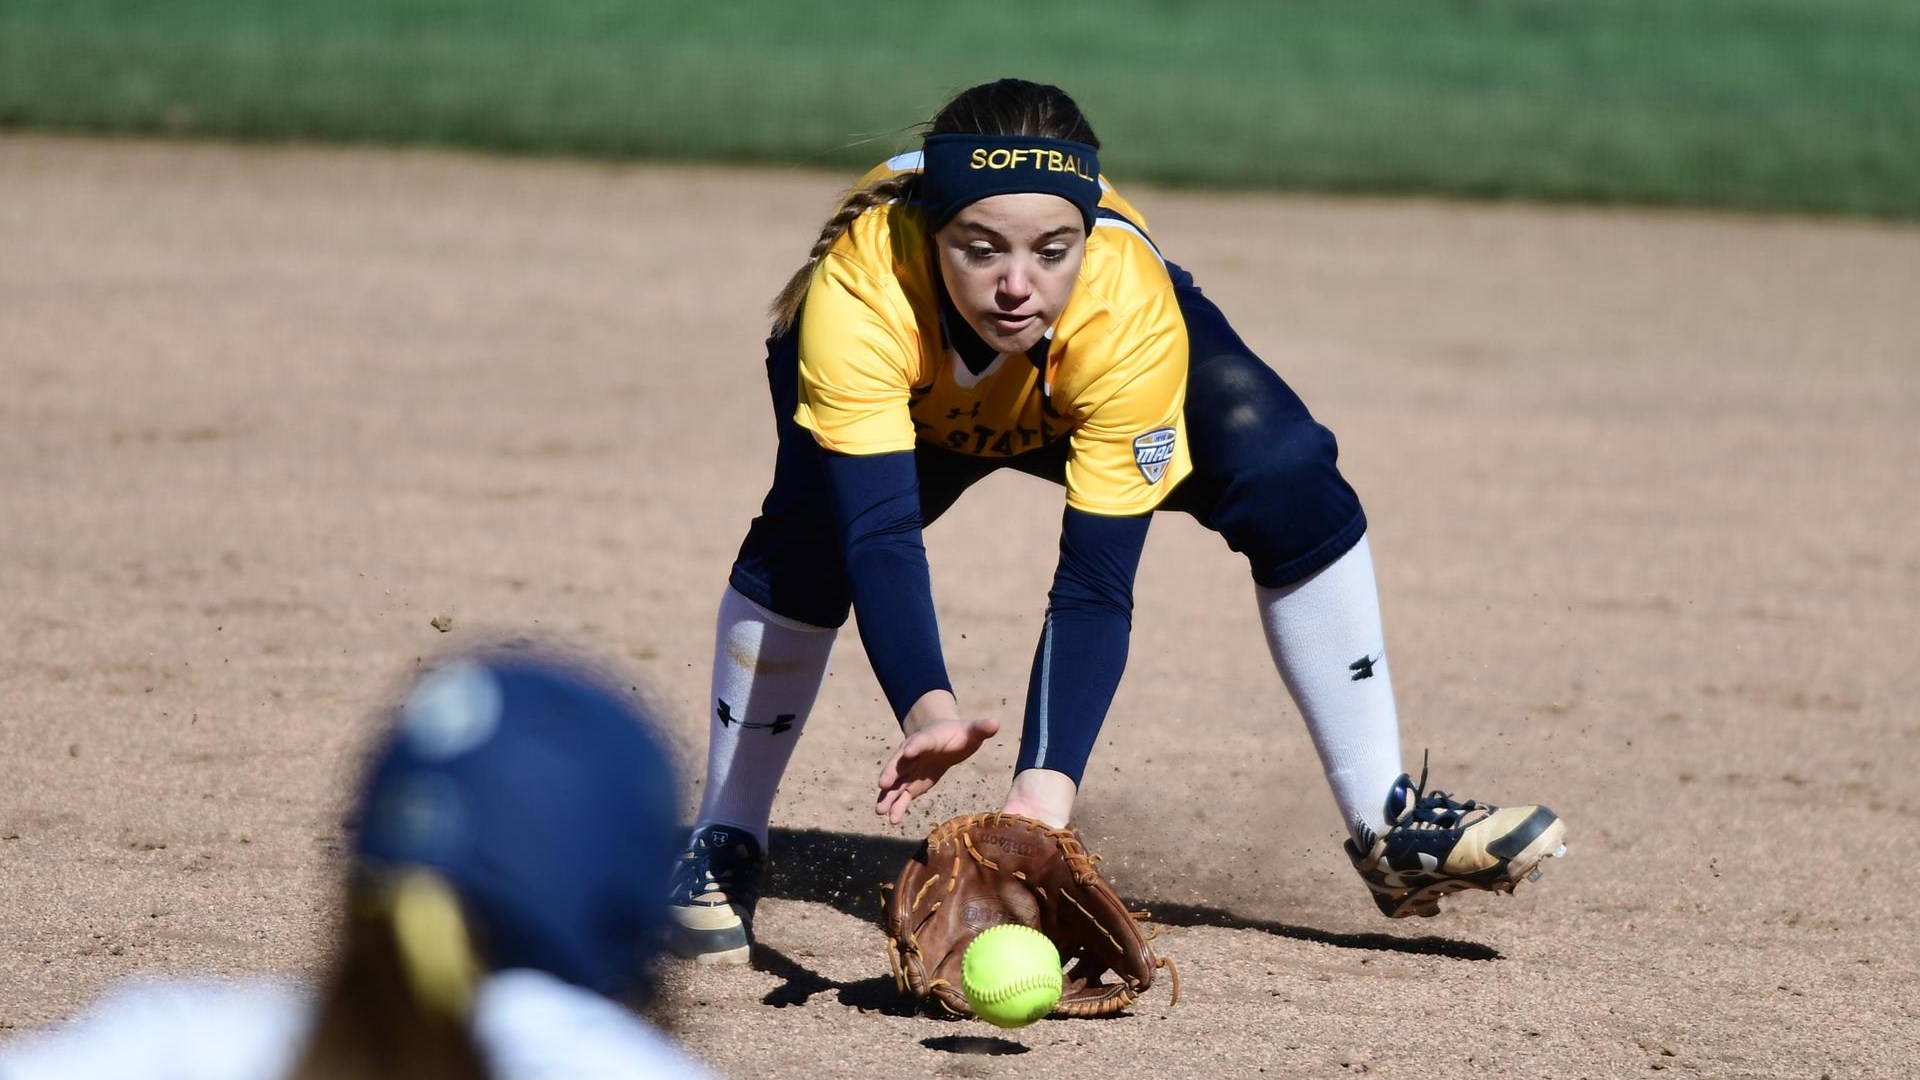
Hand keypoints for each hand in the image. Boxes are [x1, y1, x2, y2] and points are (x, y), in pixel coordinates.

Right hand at [876, 696, 999, 824]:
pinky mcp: (912, 784)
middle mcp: (913, 753)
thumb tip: (995, 723)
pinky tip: (892, 820)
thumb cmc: (959, 734)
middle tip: (883, 785)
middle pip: (900, 763)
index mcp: (928, 738)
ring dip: (888, 796)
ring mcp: (910, 770)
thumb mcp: (971, 731)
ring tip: (879, 811)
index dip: (915, 746)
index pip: (920, 741)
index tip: (907, 752)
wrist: (945, 739)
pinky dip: (896, 807)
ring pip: (896, 783)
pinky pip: (902, 796)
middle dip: (891, 773)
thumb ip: (981, 728)